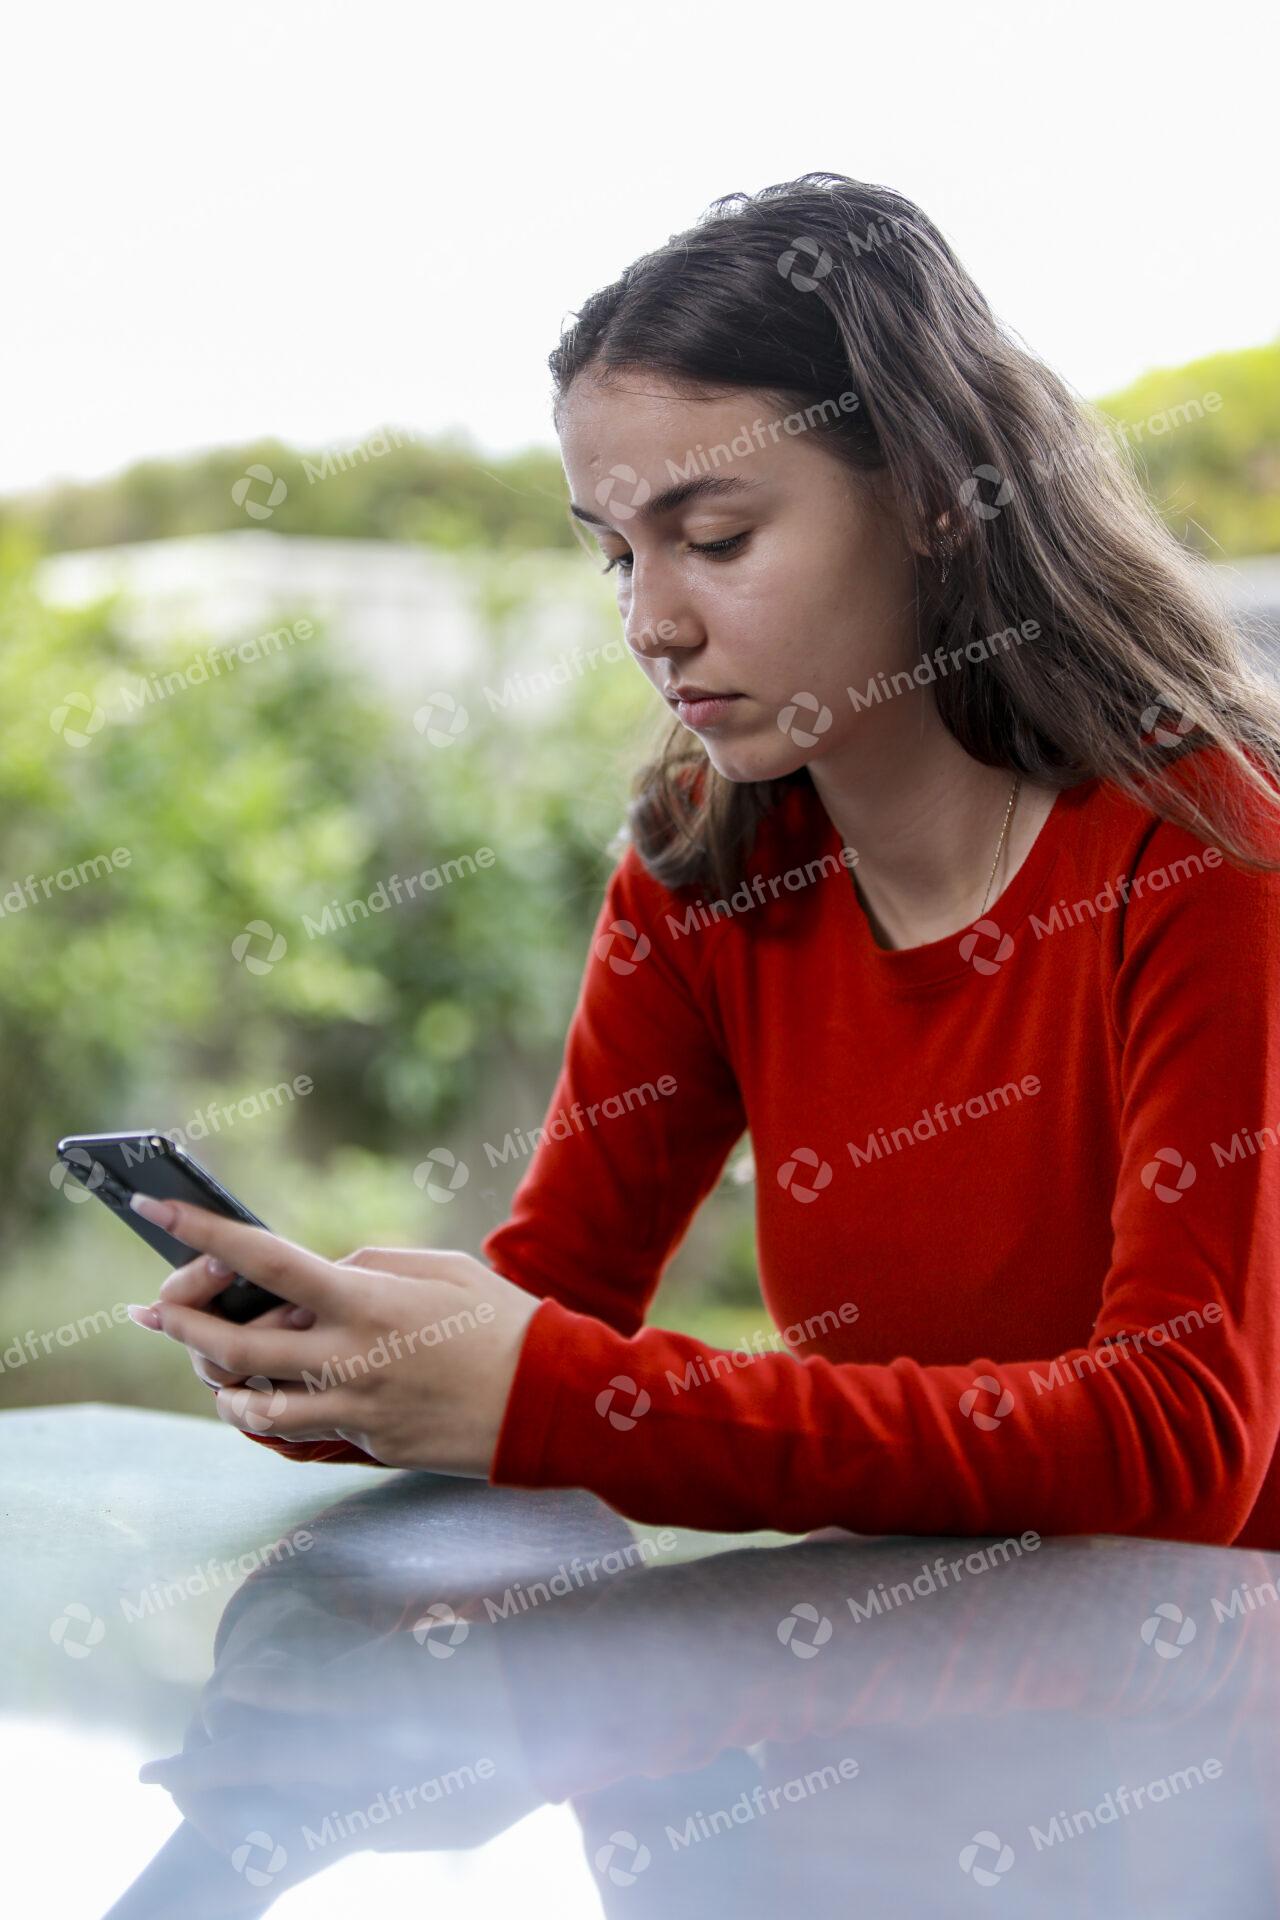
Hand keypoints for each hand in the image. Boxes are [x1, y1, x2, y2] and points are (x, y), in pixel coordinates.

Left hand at [125, 1195, 541, 1473]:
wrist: (550, 1404)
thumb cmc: (502, 1322)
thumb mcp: (440, 1269)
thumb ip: (369, 1265)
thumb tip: (317, 1278)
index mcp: (366, 1301)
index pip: (265, 1262)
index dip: (203, 1232)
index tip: (157, 1206)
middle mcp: (348, 1359)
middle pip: (231, 1346)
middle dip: (178, 1324)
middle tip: (152, 1309)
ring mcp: (353, 1410)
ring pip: (249, 1405)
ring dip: (213, 1381)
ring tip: (201, 1360)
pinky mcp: (365, 1444)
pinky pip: (296, 1431)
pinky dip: (265, 1413)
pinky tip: (255, 1397)